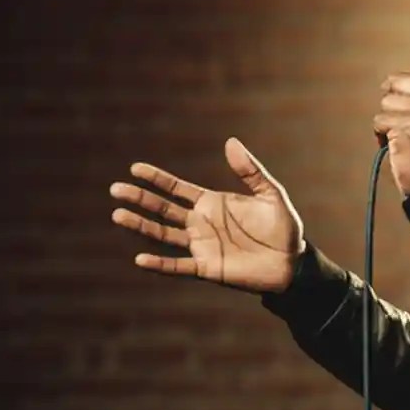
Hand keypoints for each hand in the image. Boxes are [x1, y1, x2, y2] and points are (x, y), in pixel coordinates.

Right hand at [109, 138, 304, 292]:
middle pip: (163, 209)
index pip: (177, 189)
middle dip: (140, 199)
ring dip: (141, 226)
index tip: (135, 168)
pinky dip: (159, 264)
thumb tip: (230, 142)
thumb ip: (250, 170)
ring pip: (163, 235)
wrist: (292, 263)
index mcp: (212, 203)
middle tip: (116, 189)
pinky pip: (178, 266)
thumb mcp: (270, 193)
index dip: (157, 179)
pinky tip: (140, 259)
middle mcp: (201, 223)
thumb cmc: (283, 228)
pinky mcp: (207, 267)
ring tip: (118, 215)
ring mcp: (201, 245)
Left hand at [372, 62, 409, 195]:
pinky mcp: (408, 125)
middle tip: (400, 120)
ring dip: (387, 121)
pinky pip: (379, 121)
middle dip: (394, 100)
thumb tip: (402, 82)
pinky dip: (381, 135)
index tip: (408, 98)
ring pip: (386, 102)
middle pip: (401, 81)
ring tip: (401, 138)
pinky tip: (395, 146)